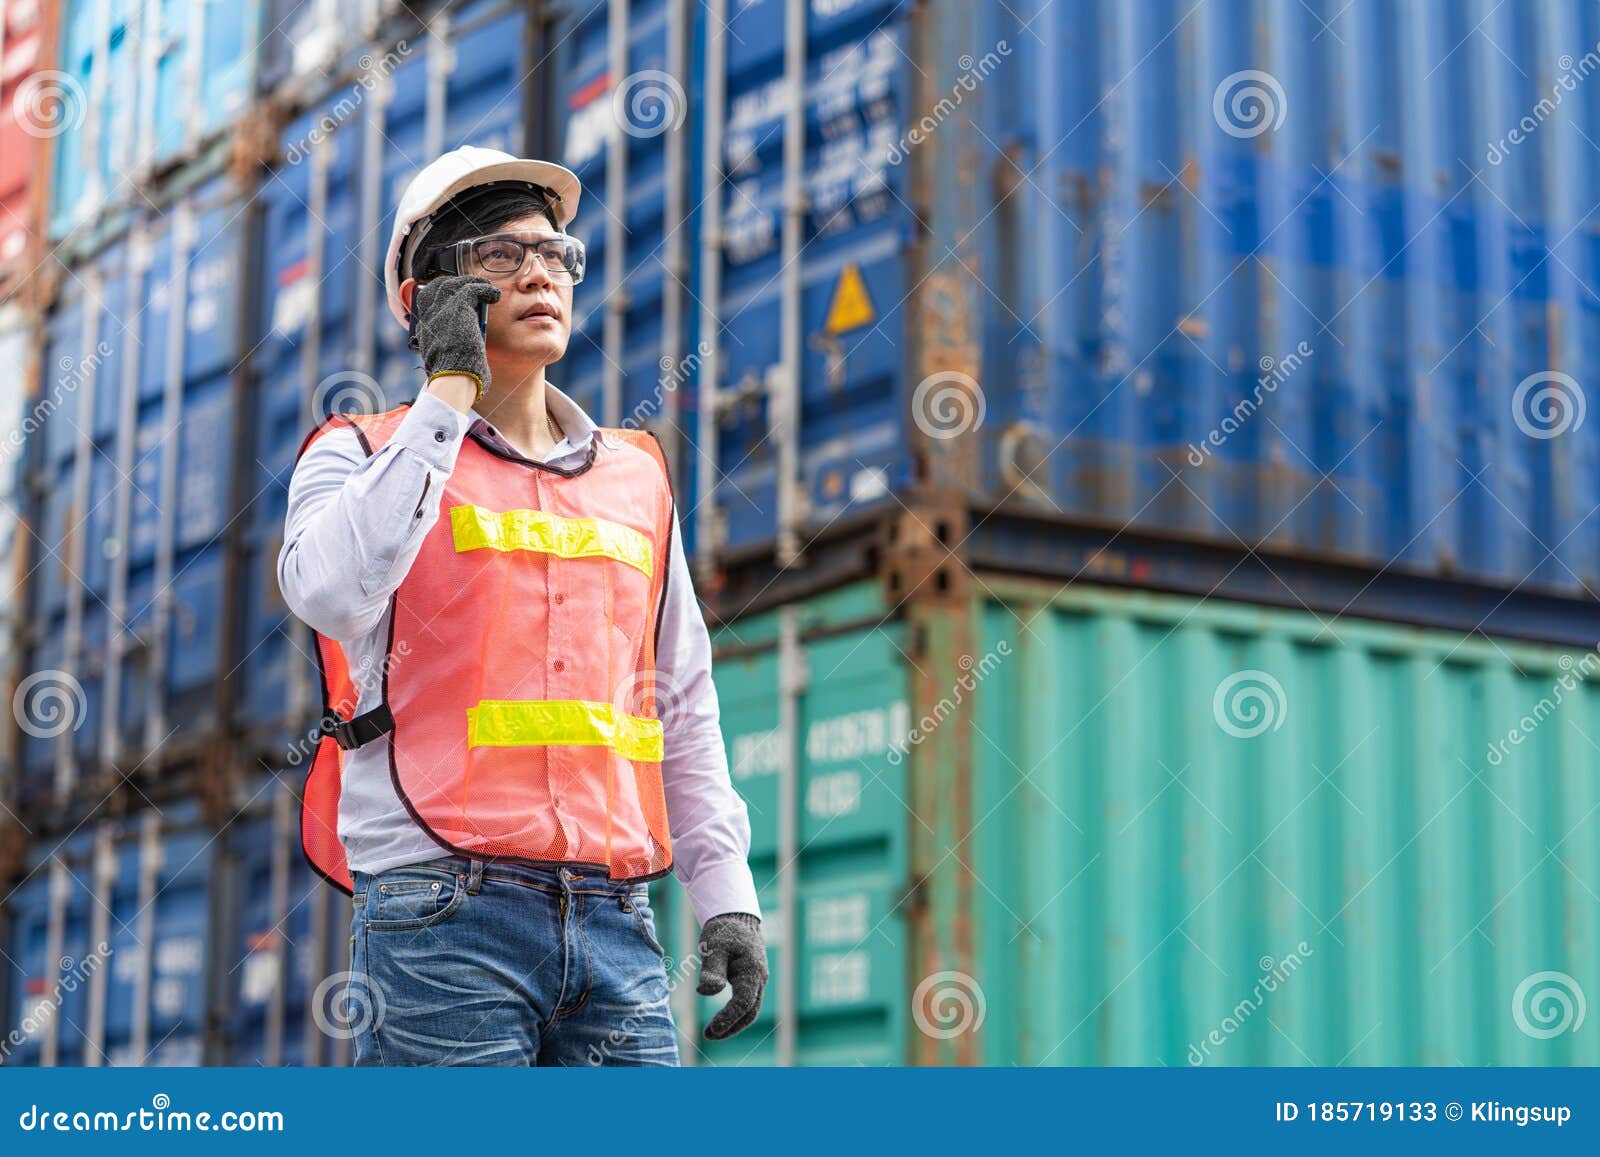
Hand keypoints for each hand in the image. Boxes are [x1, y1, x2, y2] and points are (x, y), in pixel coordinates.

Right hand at [408, 275, 499, 389]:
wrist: (454, 380)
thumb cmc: (456, 381)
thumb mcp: (450, 364)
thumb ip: (454, 353)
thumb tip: (472, 354)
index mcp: (426, 332)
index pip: (427, 305)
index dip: (441, 297)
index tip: (455, 298)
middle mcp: (430, 318)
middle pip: (436, 288)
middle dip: (453, 283)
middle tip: (471, 287)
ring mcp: (441, 311)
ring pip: (452, 284)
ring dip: (470, 283)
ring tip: (485, 287)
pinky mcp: (457, 308)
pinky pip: (470, 289)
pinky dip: (483, 288)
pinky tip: (494, 295)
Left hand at [696, 913, 766, 1039]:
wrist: (735, 915)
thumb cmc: (723, 930)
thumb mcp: (713, 947)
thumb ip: (712, 970)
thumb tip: (706, 993)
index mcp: (752, 971)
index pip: (742, 1004)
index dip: (727, 1019)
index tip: (711, 1030)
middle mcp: (759, 978)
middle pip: (750, 1012)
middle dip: (731, 1027)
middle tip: (709, 1035)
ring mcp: (758, 979)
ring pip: (750, 1008)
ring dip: (733, 1023)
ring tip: (712, 1031)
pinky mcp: (751, 978)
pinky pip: (747, 1001)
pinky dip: (735, 1013)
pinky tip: (720, 1017)